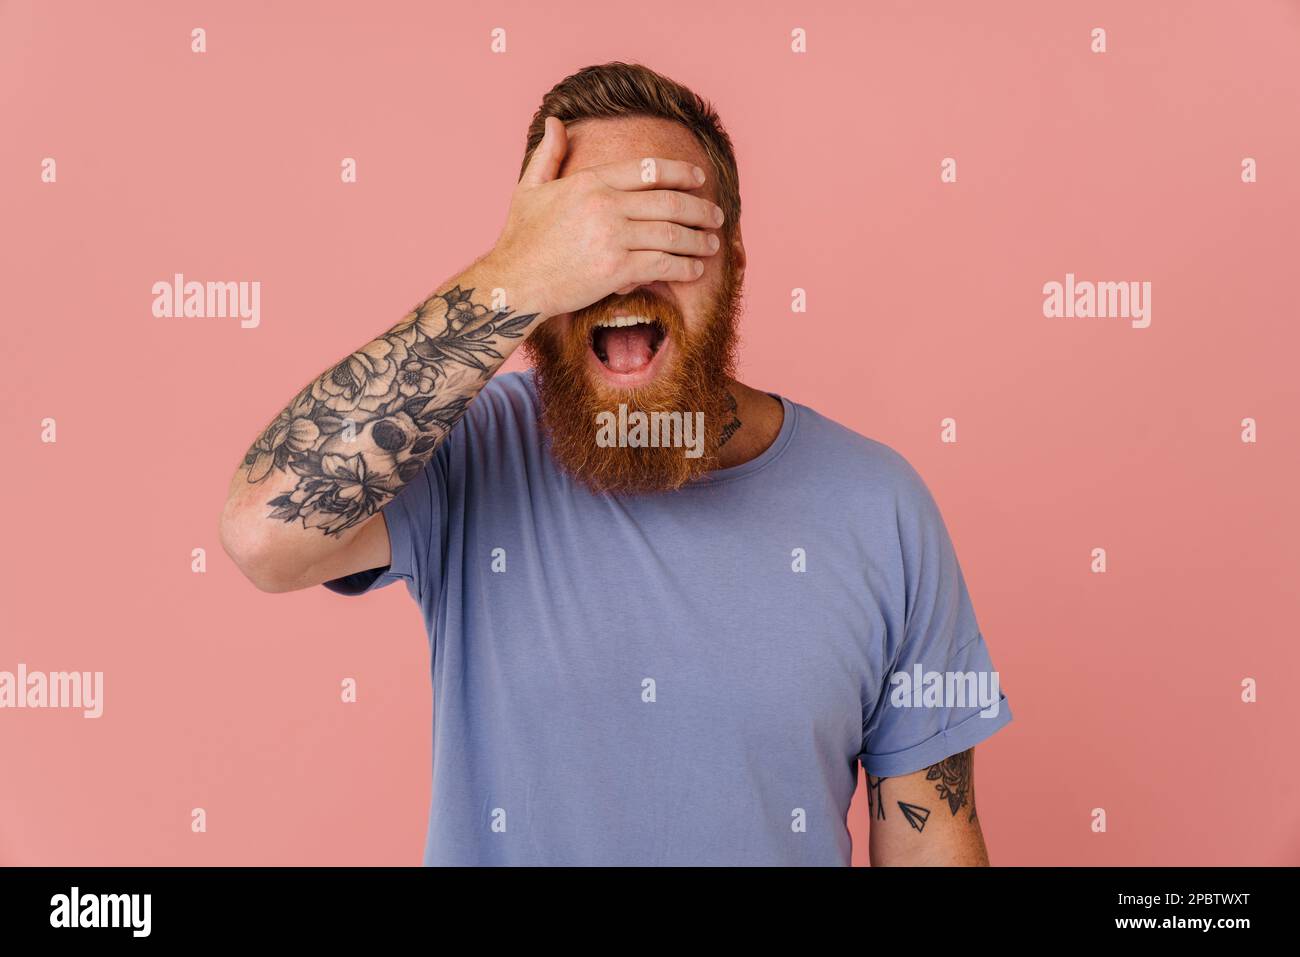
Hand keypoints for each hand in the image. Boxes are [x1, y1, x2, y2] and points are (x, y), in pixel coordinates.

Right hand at [484, 115, 724, 319]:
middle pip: (668, 201)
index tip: (699, 179)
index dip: (680, 173)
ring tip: (713, 244)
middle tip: (716, 215)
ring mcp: (612, 238)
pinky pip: (663, 265)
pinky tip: (695, 270)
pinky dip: (685, 267)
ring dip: (699, 240)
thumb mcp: (529, 188)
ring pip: (672, 234)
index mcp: (590, 182)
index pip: (648, 170)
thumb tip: (554, 122)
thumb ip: (548, 155)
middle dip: (699, 208)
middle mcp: (605, 205)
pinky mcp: (616, 270)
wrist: (514, 283)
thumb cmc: (521, 239)